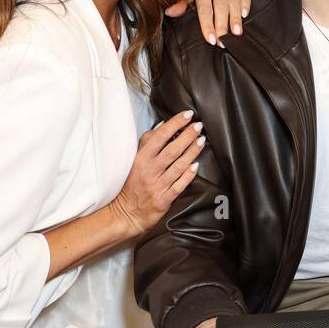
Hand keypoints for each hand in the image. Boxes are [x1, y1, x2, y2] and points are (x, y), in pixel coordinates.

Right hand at [107, 110, 204, 237]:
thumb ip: (147, 143)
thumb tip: (162, 125)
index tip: (187, 114)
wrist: (126, 212)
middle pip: (172, 150)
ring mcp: (157, 185)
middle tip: (198, 125)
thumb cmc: (132, 184)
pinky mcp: (164, 199)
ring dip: (192, 152)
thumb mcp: (134, 161)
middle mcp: (149, 171)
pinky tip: (196, 165)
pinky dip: (188, 175)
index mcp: (141, 159)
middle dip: (187, 136)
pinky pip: (179, 185)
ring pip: (178, 165)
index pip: (159, 137)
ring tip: (202, 140)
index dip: (174, 124)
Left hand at [164, 0, 252, 44]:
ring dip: (236, 18)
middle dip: (222, 25)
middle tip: (223, 41)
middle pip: (220, 5)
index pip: (204, 7)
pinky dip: (246, 3)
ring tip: (236, 32)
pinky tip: (244, 15)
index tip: (211, 39)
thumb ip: (180, 3)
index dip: (207, 24)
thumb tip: (170, 12)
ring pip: (234, 0)